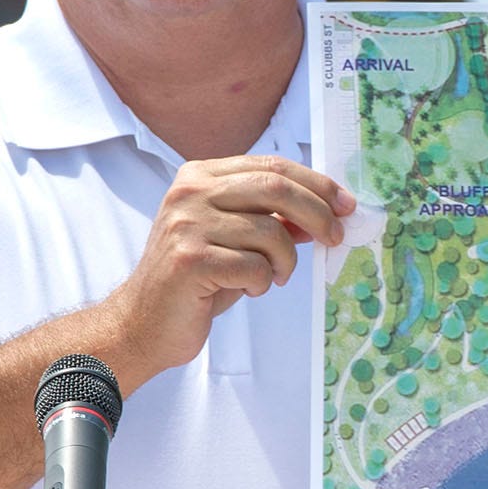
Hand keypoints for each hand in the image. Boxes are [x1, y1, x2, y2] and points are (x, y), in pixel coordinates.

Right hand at [103, 154, 354, 380]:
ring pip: (270, 232)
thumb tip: (324, 212)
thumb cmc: (195, 281)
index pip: (272, 165)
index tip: (344, 204)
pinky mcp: (190, 260)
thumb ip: (271, 220)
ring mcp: (186, 224)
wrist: (142, 322)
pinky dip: (263, 283)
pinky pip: (255, 267)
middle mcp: (189, 192)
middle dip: (317, 213)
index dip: (316, 183)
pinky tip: (248, 289)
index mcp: (199, 176)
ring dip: (286, 261)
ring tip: (274, 277)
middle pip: (276, 187)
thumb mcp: (236, 240)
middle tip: (335, 238)